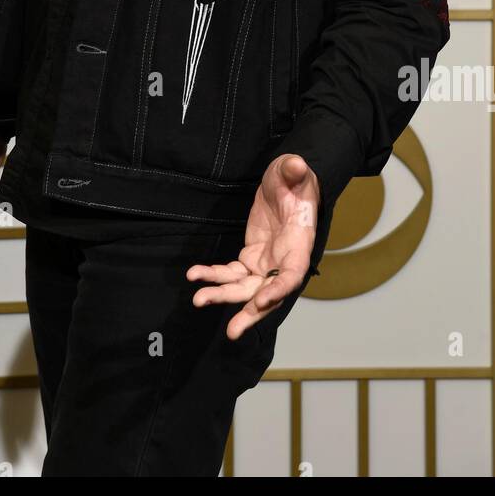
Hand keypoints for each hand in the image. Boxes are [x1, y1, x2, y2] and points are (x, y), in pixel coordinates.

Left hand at [186, 154, 319, 339]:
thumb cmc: (294, 179)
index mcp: (299, 243)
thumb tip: (297, 164)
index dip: (279, 289)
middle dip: (250, 312)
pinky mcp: (251, 257)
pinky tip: (195, 275)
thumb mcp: (294, 171)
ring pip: (245, 288)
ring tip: (198, 300)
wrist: (286, 184)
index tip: (262, 300)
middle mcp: (284, 260)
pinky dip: (214, 276)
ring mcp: (266, 262)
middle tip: (232, 331)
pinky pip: (231, 273)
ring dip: (223, 296)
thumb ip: (295, 170)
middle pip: (267, 293)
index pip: (293, 273)